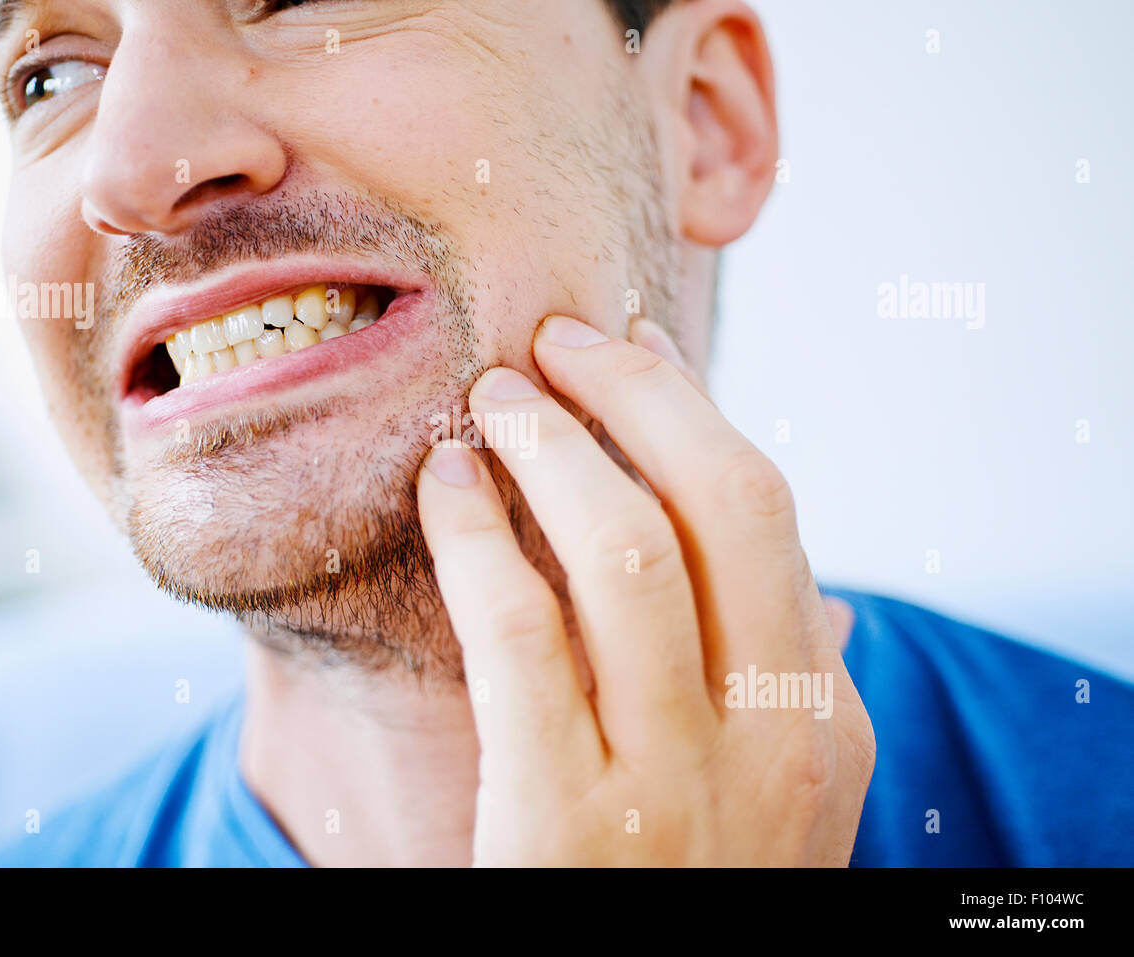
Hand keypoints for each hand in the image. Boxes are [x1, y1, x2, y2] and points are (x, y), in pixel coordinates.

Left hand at [416, 315, 874, 865]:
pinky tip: (444, 487)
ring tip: (498, 393)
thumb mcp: (771, 808)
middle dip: (642, 396)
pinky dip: (479, 537)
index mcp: (823, 728)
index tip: (631, 348)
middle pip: (726, 506)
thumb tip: (815, 595)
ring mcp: (673, 789)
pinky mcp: (561, 825)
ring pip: (628, 554)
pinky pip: (519, 635)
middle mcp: (772, 746)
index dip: (692, 415)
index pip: (768, 522)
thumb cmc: (686, 890)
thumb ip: (788, 699)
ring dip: (556, 447)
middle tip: (562, 336)